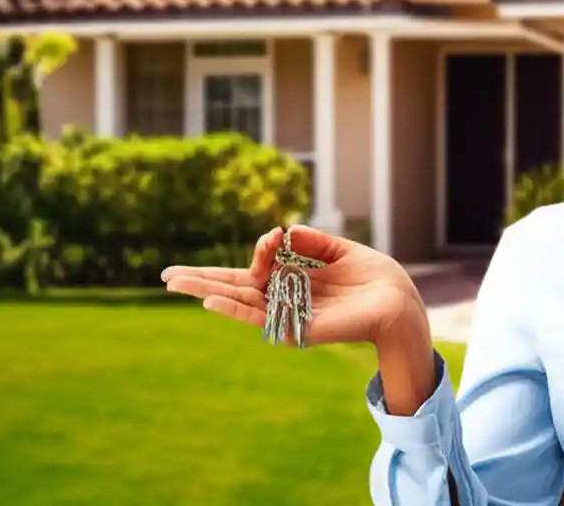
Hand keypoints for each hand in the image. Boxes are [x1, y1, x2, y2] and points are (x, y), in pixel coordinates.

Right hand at [160, 225, 429, 348]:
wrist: (400, 302)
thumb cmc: (372, 276)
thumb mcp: (338, 250)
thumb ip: (308, 242)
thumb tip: (280, 234)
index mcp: (292, 279)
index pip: (249, 273)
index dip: (233, 261)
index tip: (269, 238)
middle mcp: (285, 298)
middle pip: (234, 289)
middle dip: (200, 280)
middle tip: (164, 276)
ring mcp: (289, 315)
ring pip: (240, 302)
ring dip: (209, 291)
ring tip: (177, 283)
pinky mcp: (298, 329)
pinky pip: (261, 318)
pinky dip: (235, 309)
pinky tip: (211, 300)